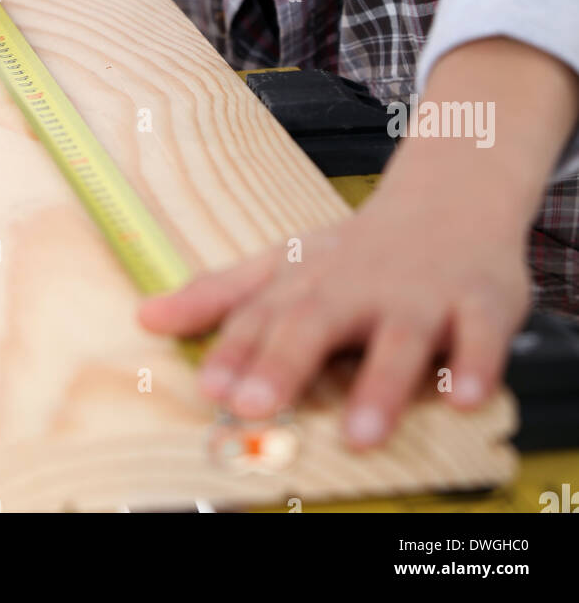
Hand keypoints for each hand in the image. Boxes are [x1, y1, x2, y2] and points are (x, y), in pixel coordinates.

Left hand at [138, 194, 530, 448]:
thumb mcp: (286, 263)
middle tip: (256, 406)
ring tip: (360, 433)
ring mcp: (421, 295)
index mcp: (310, 282)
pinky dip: (476, 366)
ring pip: (400, 338)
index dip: (235, 352)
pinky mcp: (479, 304)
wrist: (452, 195)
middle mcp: (359, 288)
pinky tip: (465, 399)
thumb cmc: (360, 250)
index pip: (264, 318)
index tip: (211, 389)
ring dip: (380, 384)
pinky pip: (481, 337)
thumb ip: (220, 295)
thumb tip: (146, 317)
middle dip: (286, 363)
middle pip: (318, 322)